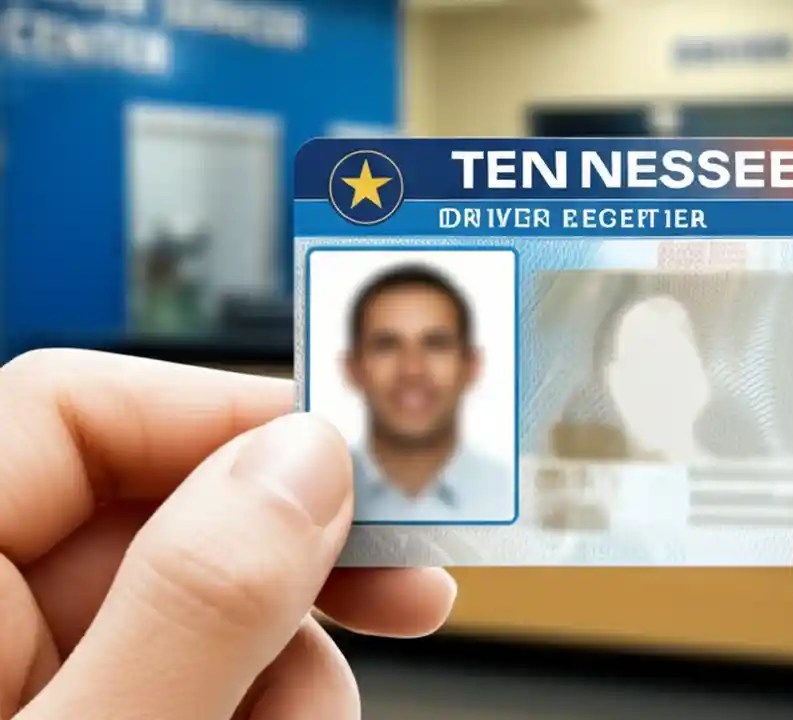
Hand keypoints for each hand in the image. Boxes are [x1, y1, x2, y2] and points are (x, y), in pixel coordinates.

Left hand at [0, 350, 455, 718]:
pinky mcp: (93, 708)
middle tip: (405, 587)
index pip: (73, 408)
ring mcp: (41, 672)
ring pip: (207, 602)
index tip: (355, 462)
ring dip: (296, 658)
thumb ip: (195, 602)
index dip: (226, 415)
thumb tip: (305, 459)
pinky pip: (205, 670)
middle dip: (298, 558)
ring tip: (307, 719)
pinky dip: (269, 699)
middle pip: (169, 512)